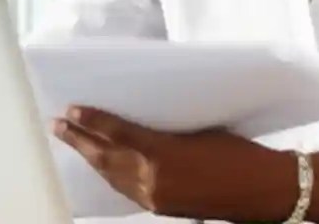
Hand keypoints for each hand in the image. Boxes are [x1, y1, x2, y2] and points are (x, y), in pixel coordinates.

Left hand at [52, 106, 295, 220]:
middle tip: (58, 125)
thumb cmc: (237, 152)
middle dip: (80, 141)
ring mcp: (155, 196)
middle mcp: (152, 177)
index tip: (72, 110)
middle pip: (106, 157)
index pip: (117, 133)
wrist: (261, 190)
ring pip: (112, 176)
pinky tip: (103, 166)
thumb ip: (163, 131)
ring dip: (91, 158)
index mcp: (163, 152)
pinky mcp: (161, 208)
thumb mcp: (199, 130)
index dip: (92, 121)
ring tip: (73, 141)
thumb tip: (139, 123)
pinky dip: (111, 175)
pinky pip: (127, 190)